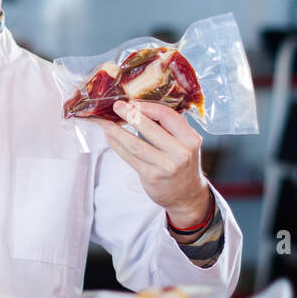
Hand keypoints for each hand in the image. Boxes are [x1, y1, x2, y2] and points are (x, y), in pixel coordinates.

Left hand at [86, 100, 211, 226]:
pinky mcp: (151, 176)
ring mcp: (165, 166)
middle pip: (150, 129)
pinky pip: (130, 157)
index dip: (148, 107)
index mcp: (190, 139)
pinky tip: (110, 137)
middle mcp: (180, 153)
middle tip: (117, 106)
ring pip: (136, 144)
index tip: (134, 102)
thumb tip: (140, 107)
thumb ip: (169, 127)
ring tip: (106, 123)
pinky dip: (117, 146)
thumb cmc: (182, 163)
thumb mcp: (185, 143)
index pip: (168, 116)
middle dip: (130, 115)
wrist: (186, 194)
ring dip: (118, 132)